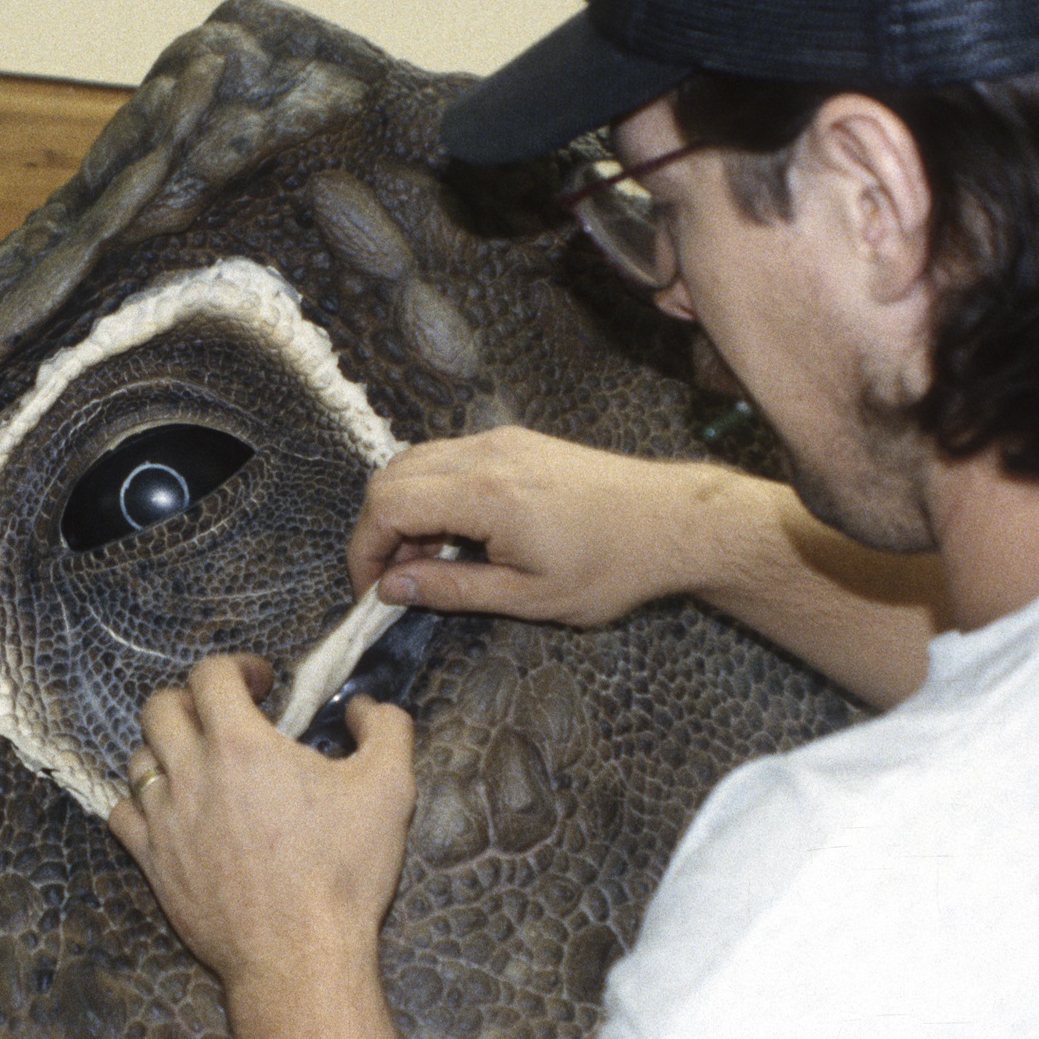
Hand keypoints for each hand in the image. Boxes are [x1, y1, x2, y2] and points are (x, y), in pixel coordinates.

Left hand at [108, 654, 416, 995]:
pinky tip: (171, 809)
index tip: (263, 684)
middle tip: (227, 718)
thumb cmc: (343, 873)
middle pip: (160, 707)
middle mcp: (190, 773)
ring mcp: (163, 820)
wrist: (299, 957)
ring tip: (200, 763)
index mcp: (240, 745)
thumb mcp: (389, 789)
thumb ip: (385, 730)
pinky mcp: (152, 862)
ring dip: (166, 748)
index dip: (237, 667)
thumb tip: (363, 707)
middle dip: (193, 700)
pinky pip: (122, 814)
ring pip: (138, 758)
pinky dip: (141, 801)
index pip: (210, 675)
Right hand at [346, 425, 733, 626]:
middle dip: (377, 529)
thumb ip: (451, 590)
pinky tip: (456, 534)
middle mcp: (486, 453)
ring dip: (404, 510)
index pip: (388, 505)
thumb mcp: (528, 597)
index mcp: (486, 494)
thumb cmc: (612, 566)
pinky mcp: (515, 441)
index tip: (372, 590)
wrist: (673, 522)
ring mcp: (501, 440)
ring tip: (427, 561)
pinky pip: (447, 457)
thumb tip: (392, 588)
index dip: (365, 550)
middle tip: (395, 580)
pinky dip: (432, 493)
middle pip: (390, 475)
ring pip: (415, 462)